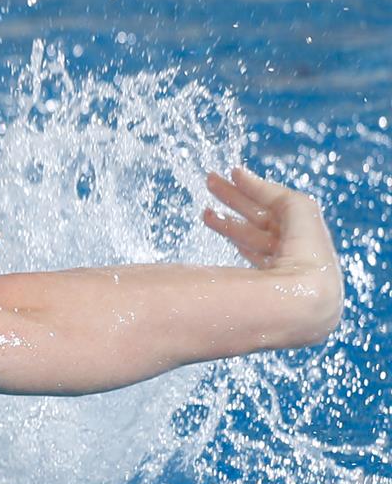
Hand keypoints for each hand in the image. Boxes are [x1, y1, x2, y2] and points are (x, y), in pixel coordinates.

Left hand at [203, 166, 341, 342]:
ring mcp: (304, 236)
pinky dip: (255, 184)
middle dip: (234, 207)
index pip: (258, 250)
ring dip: (239, 194)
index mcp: (286, 280)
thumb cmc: (258, 310)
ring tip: (210, 181)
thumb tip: (178, 299)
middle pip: (260, 226)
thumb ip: (211, 292)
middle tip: (208, 189)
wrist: (298, 302)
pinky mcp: (305, 212)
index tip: (209, 217)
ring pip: (266, 210)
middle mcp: (298, 258)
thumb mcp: (227, 297)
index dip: (235, 232)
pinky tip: (236, 173)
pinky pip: (276, 195)